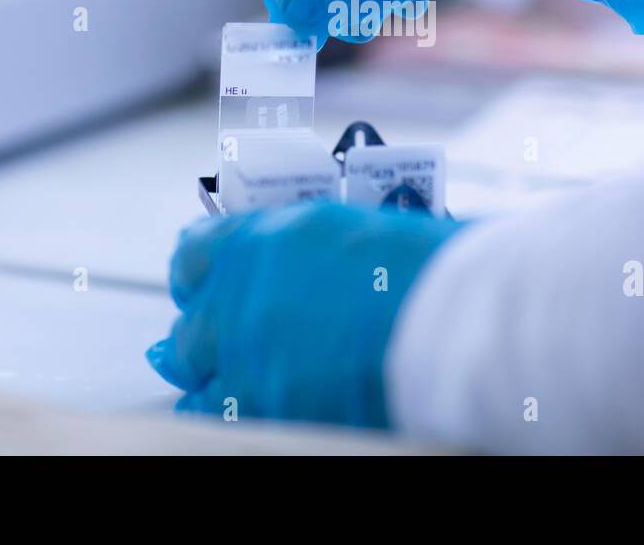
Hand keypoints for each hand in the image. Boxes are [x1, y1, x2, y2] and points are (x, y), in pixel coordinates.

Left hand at [147, 203, 459, 427]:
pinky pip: (219, 416)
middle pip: (189, 325)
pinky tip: (240, 411)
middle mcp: (240, 298)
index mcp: (261, 241)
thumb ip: (313, 248)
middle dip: (200, 333)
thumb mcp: (360, 227)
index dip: (200, 272)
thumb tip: (309, 267)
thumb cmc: (429, 267)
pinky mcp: (266, 410)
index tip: (206, 281)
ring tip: (217, 384)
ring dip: (208, 378)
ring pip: (195, 377)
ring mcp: (246, 360)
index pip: (194, 254)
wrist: (454, 322)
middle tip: (209, 340)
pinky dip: (229, 412)